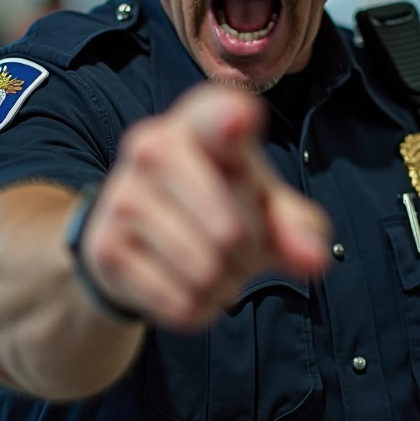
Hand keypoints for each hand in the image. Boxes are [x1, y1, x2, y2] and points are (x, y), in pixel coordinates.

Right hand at [80, 84, 331, 328]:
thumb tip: (313, 260)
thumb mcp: (264, 207)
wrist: (138, 238)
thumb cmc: (219, 206)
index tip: (238, 121)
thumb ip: (297, 227)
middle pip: (231, 229)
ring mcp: (123, 195)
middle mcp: (153, 146)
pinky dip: (197, 306)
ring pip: (205, 269)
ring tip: (214, 265)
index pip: (215, 114)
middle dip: (249, 253)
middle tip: (239, 245)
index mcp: (199, 124)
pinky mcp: (106, 246)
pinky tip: (185, 284)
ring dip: (225, 284)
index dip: (229, 119)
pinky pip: (179, 299)